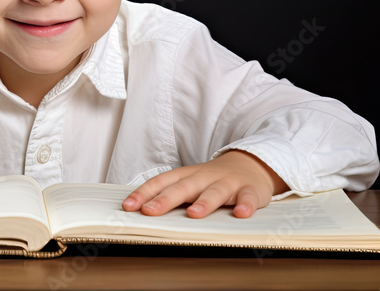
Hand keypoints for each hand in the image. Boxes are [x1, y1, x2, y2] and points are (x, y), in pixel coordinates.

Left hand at [121, 150, 288, 218]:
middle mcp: (205, 177)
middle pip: (184, 187)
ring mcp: (228, 182)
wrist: (250, 164)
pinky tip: (241, 213)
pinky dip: (246, 205)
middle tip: (150, 211)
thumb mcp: (189, 182)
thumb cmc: (212, 179)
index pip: (161, 182)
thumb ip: (169, 194)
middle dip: (166, 199)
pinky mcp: (250, 190)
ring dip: (204, 202)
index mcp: (186, 175)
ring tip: (194, 214)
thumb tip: (140, 211)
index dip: (144, 194)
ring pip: (215, 192)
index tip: (129, 207)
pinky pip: (248, 197)